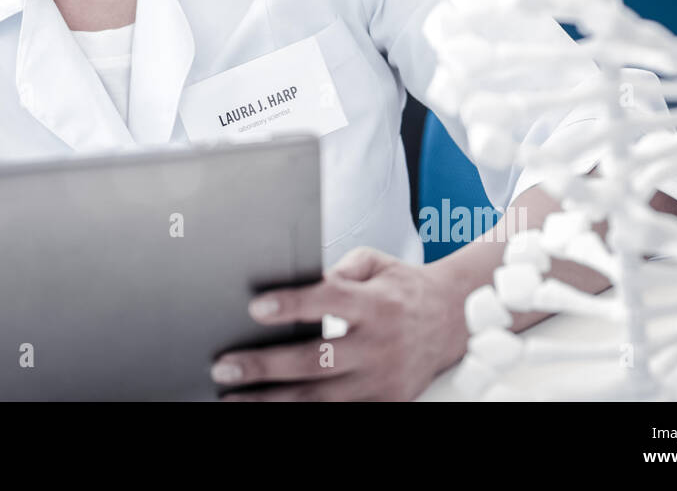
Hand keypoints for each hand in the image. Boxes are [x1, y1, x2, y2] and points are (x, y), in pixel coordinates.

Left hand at [212, 246, 464, 400]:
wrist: (452, 321)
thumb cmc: (400, 288)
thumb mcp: (375, 263)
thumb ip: (338, 270)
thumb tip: (295, 282)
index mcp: (377, 304)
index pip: (329, 301)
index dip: (291, 305)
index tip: (254, 307)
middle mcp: (381, 346)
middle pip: (315, 360)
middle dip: (265, 365)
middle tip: (225, 365)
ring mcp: (383, 381)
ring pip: (321, 398)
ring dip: (272, 400)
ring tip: (233, 397)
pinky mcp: (386, 403)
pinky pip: (340, 413)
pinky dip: (304, 412)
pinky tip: (270, 408)